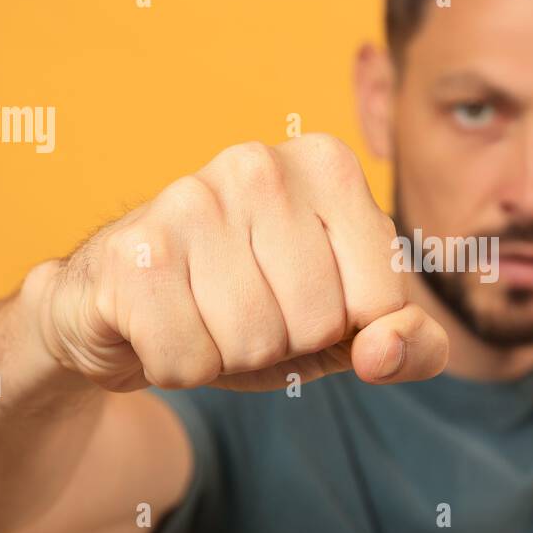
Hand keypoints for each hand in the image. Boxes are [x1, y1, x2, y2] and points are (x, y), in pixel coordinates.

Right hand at [22, 134, 448, 391]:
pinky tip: (160, 324)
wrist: (121, 300)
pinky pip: (189, 361)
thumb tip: (382, 354)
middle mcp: (261, 163)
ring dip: (228, 358)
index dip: (346, 331)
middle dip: (285, 346)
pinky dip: (178, 369)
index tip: (308, 303)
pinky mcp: (132, 251)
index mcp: (329, 167)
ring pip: (254, 344)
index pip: (382, 301)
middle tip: (244, 312)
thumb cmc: (252, 306)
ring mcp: (190, 199)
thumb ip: (411, 344)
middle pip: (317, 324)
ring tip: (202, 316)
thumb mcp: (348, 328)